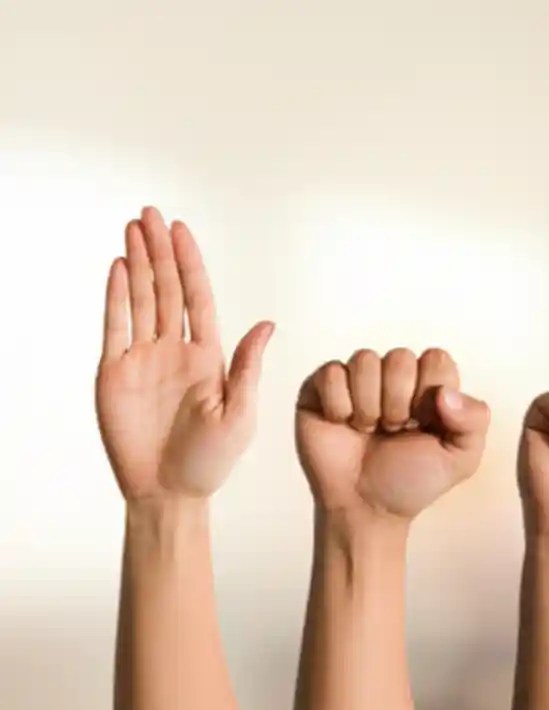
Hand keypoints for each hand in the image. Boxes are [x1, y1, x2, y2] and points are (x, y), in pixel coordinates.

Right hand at [95, 207, 273, 500]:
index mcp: (208, 356)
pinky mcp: (115, 373)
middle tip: (152, 212)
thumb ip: (248, 366)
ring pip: (141, 299)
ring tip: (134, 227)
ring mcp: (144, 359)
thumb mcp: (240, 413)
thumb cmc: (212, 460)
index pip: (198, 297)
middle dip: (160, 250)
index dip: (190, 263)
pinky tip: (119, 267)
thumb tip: (267, 323)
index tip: (182, 231)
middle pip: (167, 288)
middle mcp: (176, 350)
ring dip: (138, 262)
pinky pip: (116, 326)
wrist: (170, 492)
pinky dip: (116, 296)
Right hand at [296, 347, 489, 520]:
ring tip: (368, 430)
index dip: (430, 392)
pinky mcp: (322, 389)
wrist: (366, 508)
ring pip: (364, 359)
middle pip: (400, 358)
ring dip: (368, 404)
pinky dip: (339, 404)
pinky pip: (331, 372)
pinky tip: (342, 424)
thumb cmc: (412, 481)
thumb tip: (446, 393)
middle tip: (393, 430)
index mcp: (429, 386)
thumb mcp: (461, 459)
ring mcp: (357, 380)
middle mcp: (394, 377)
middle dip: (398, 402)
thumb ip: (474, 421)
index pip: (436, 359)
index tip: (424, 424)